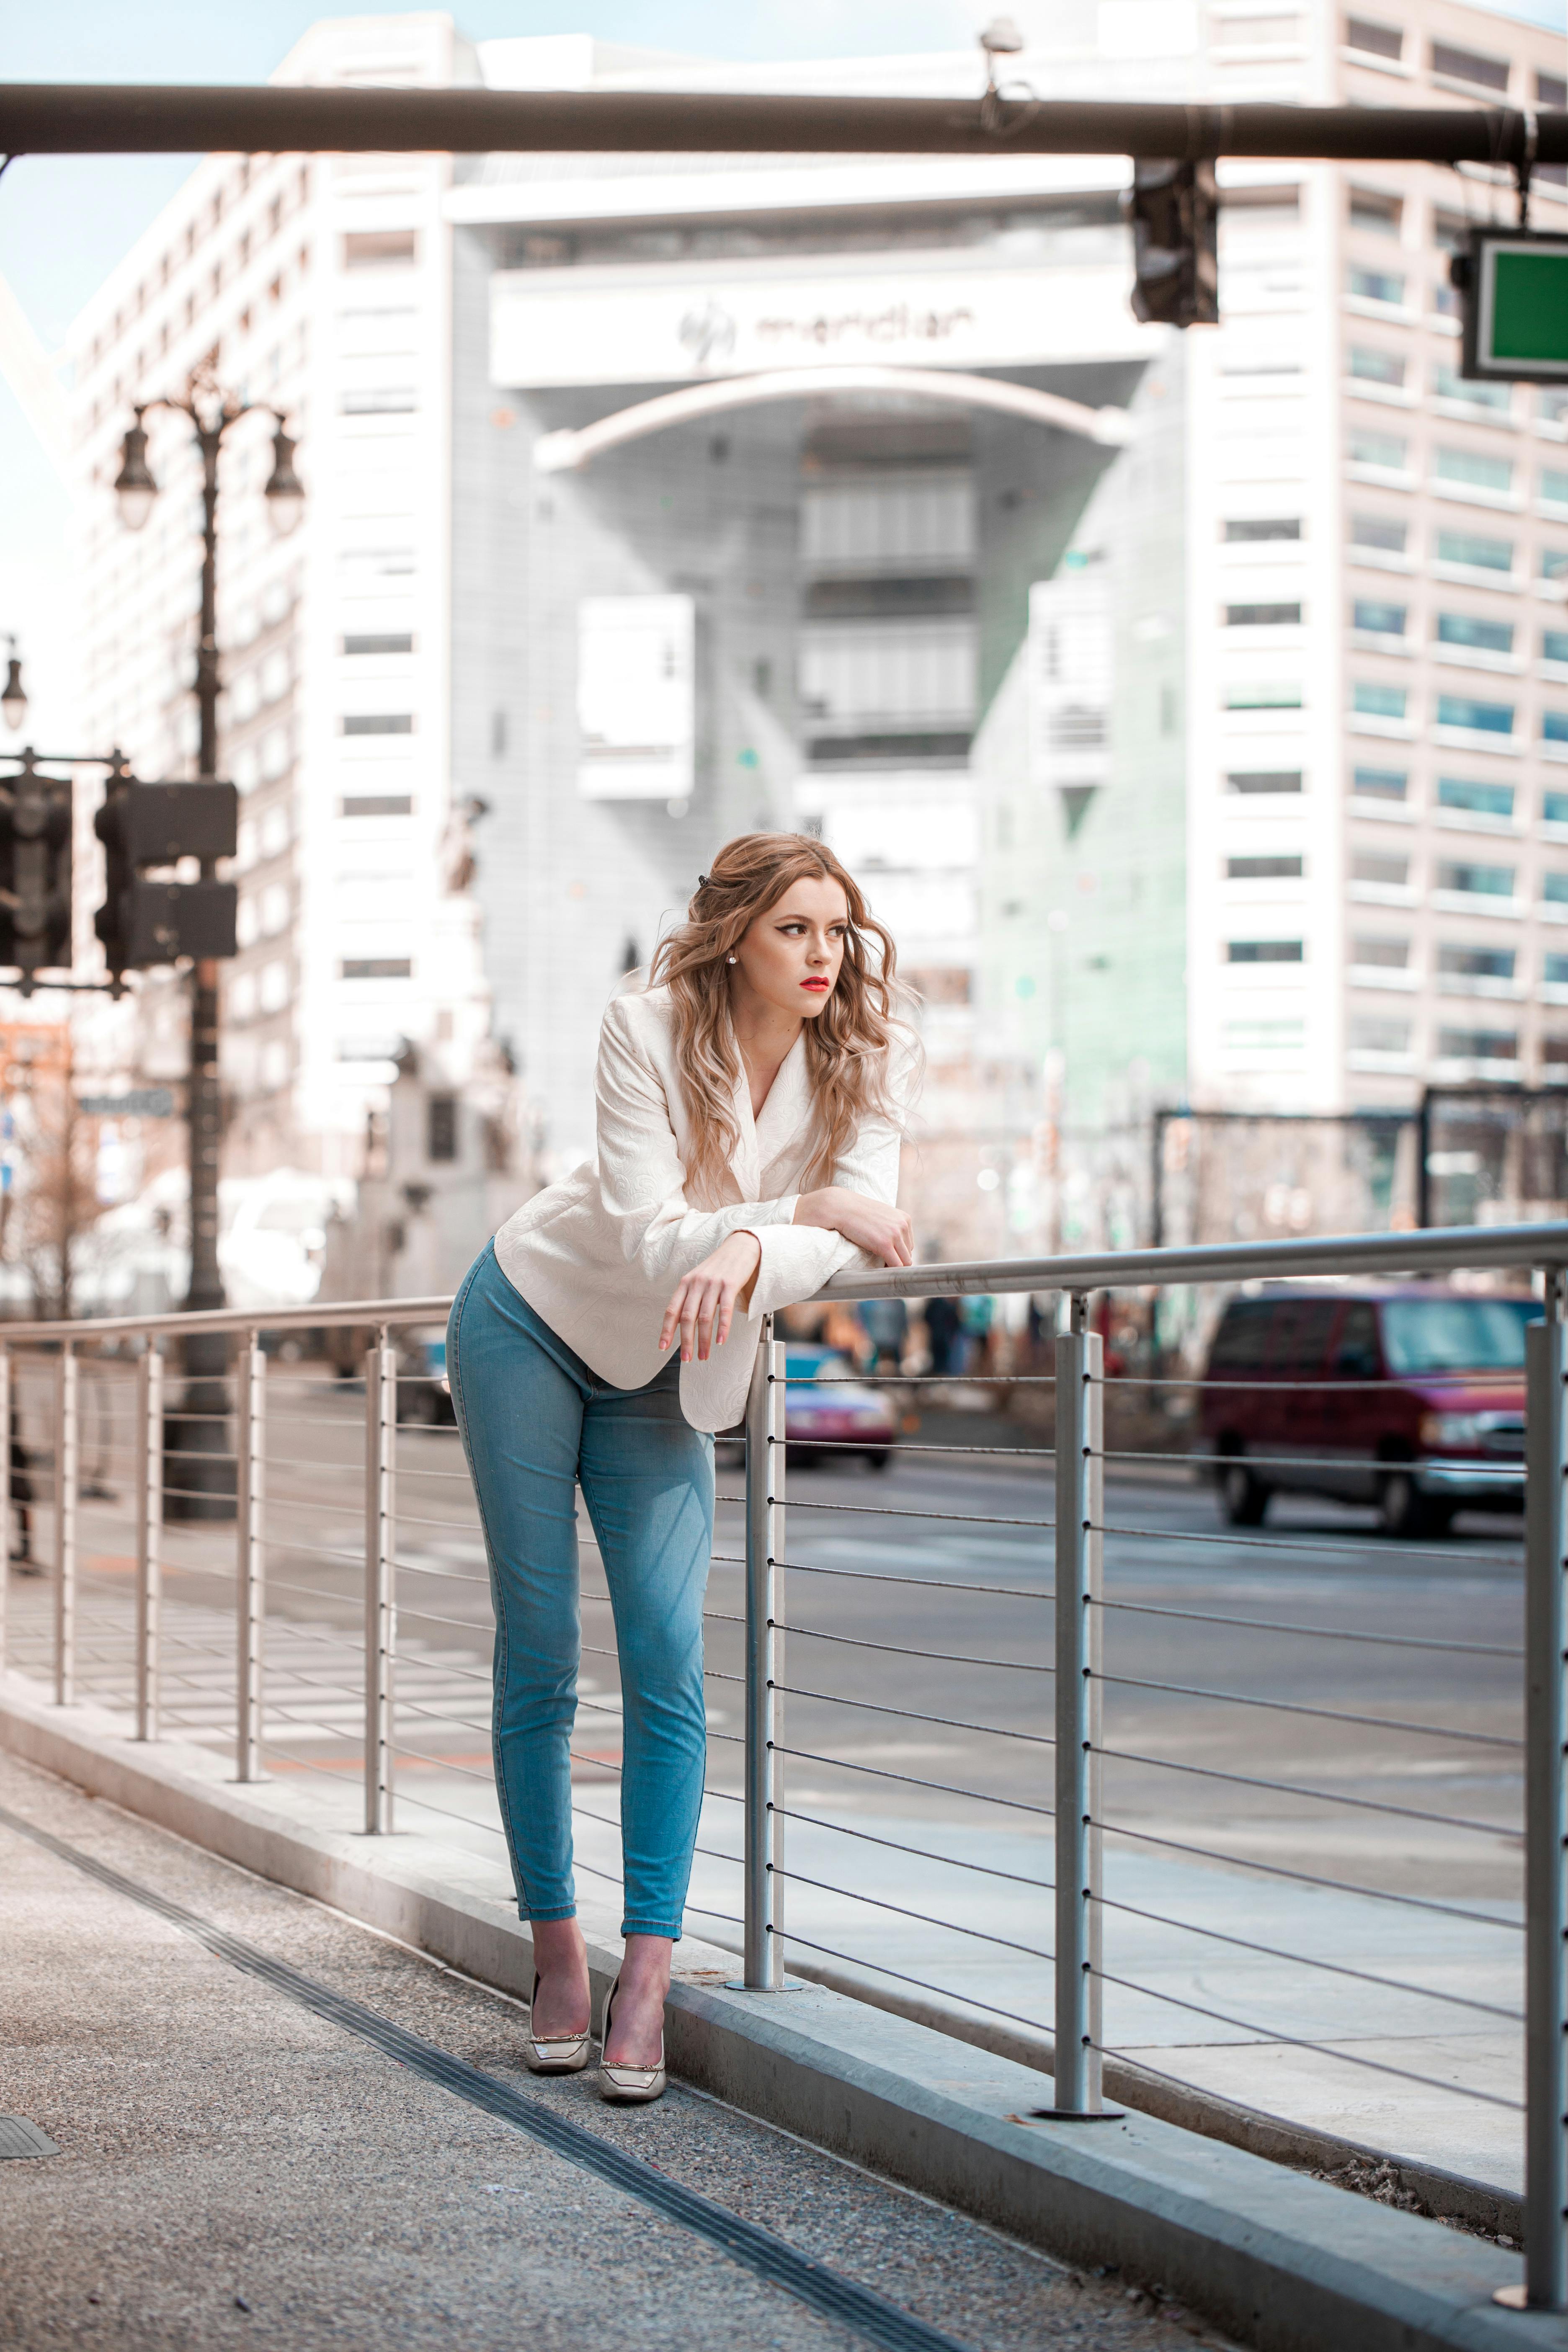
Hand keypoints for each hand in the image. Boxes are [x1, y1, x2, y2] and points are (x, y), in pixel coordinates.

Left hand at [659, 1229, 762, 1362]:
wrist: (740, 1247)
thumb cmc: (719, 1267)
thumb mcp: (699, 1279)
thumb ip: (690, 1298)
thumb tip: (681, 1324)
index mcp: (685, 1283)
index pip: (671, 1310)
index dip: (666, 1330)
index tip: (663, 1347)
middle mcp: (696, 1283)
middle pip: (687, 1317)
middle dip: (686, 1341)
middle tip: (687, 1359)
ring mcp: (712, 1284)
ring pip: (705, 1317)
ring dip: (704, 1340)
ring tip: (704, 1355)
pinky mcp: (730, 1284)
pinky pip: (724, 1310)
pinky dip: (722, 1328)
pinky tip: (720, 1341)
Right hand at [795, 1187, 913, 1267]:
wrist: (841, 1207)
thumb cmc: (856, 1212)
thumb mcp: (880, 1217)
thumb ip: (890, 1228)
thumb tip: (893, 1246)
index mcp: (904, 1219)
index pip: (908, 1244)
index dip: (898, 1253)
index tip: (887, 1257)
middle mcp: (903, 1225)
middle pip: (908, 1253)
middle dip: (897, 1260)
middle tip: (882, 1264)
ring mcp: (895, 1234)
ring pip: (904, 1262)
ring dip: (892, 1266)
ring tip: (879, 1266)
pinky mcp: (885, 1244)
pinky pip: (895, 1265)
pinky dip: (889, 1271)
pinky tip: (879, 1270)